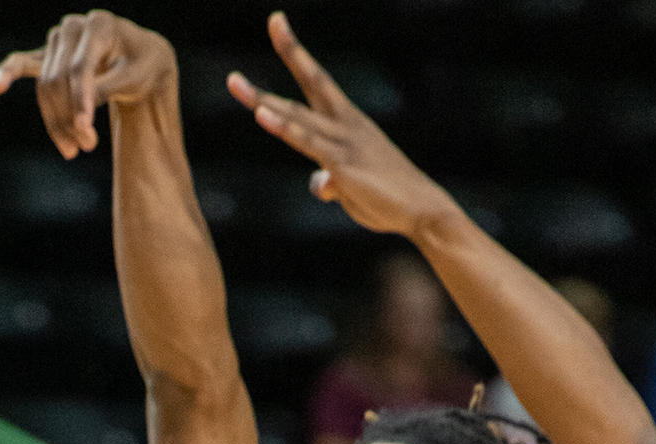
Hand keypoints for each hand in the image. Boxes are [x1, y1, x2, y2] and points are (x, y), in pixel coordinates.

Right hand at [0, 10, 176, 159]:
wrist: (139, 55)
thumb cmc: (140, 65)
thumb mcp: (134, 78)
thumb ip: (106, 89)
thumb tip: (80, 117)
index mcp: (99, 26)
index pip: (80, 69)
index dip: (80, 102)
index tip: (85, 133)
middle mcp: (73, 28)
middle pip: (58, 80)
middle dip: (68, 118)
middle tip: (86, 148)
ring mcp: (57, 40)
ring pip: (45, 86)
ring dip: (54, 121)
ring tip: (73, 150)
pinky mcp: (47, 55)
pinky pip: (23, 63)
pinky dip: (8, 73)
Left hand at [226, 13, 459, 237]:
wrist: (421, 211)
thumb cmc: (388, 198)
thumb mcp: (352, 185)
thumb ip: (331, 179)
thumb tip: (320, 184)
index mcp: (348, 121)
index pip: (317, 80)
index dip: (296, 52)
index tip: (278, 23)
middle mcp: (345, 124)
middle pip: (310, 83)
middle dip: (290, 51)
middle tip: (274, 18)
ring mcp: (343, 142)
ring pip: (296, 115)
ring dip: (261, 100)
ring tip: (234, 82)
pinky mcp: (341, 164)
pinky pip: (306, 142)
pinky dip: (283, 128)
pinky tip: (260, 116)